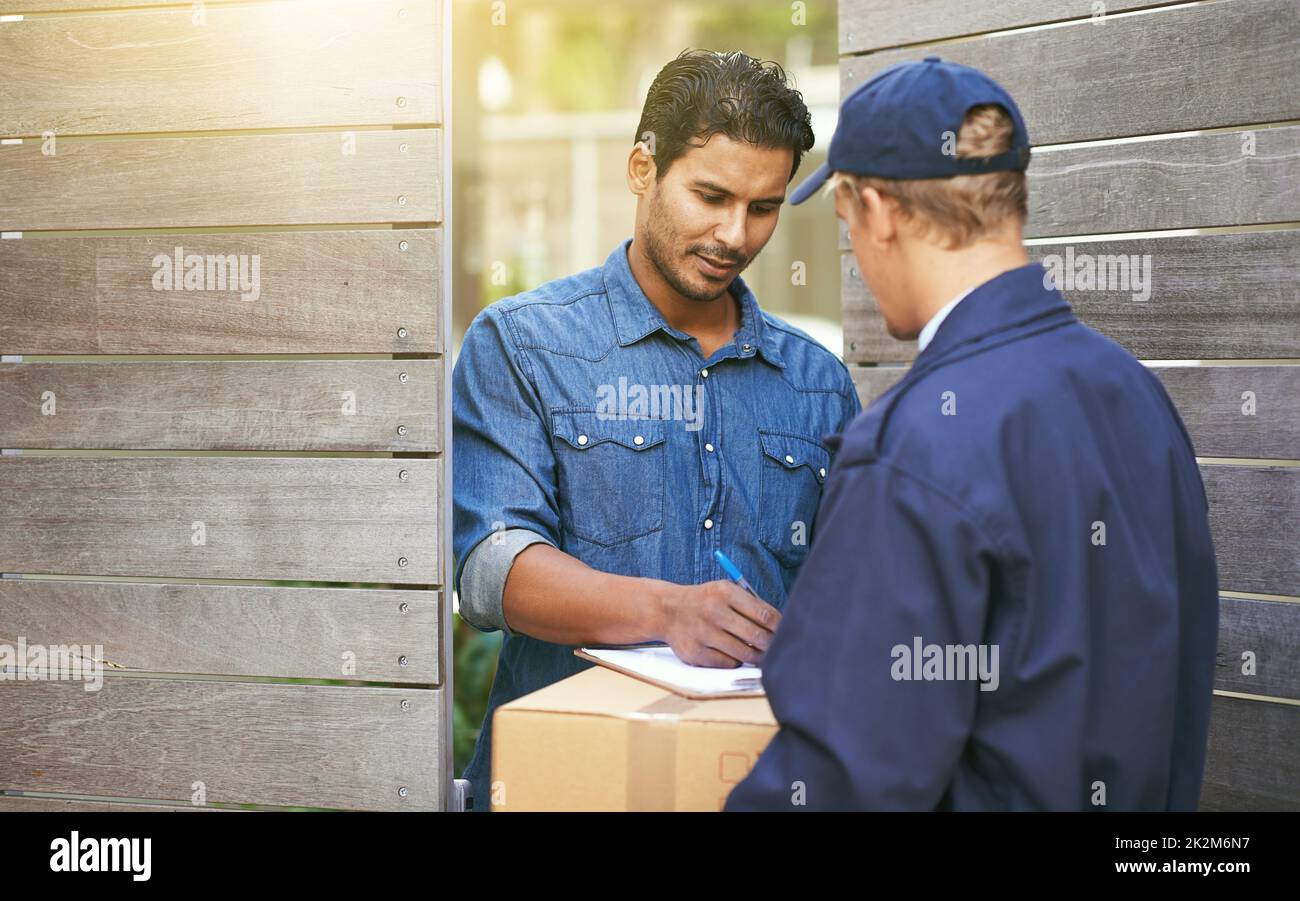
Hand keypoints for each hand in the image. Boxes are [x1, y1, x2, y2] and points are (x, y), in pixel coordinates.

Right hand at [659, 580, 781, 667]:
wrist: (667, 610)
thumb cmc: (704, 601)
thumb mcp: (725, 591)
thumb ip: (751, 604)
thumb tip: (779, 625)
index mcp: (725, 593)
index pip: (764, 614)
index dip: (780, 626)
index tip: (787, 632)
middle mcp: (714, 612)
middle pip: (757, 636)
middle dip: (771, 645)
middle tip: (776, 648)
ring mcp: (704, 634)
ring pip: (744, 654)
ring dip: (756, 657)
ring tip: (759, 655)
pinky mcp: (696, 653)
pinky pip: (728, 663)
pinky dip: (735, 662)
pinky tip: (733, 654)